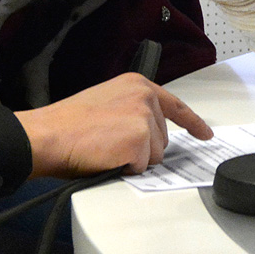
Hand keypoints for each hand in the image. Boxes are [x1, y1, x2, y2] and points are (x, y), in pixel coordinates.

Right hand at [16, 73, 214, 176]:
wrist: (48, 135)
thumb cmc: (68, 124)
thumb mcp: (107, 103)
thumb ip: (132, 110)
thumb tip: (148, 133)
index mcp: (137, 85)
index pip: (175, 106)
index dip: (193, 123)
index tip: (205, 134)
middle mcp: (145, 97)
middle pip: (163, 139)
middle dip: (142, 149)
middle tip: (109, 143)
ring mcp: (145, 118)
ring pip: (155, 156)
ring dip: (133, 159)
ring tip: (106, 148)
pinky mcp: (141, 140)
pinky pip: (142, 167)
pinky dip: (125, 168)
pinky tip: (106, 156)